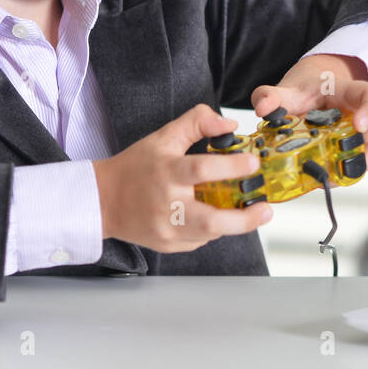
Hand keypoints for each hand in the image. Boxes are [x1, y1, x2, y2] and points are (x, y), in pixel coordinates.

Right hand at [92, 104, 272, 251]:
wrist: (101, 201)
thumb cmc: (135, 167)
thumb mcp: (163, 137)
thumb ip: (197, 123)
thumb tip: (229, 125)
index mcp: (166, 173)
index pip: (202, 170)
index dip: (231, 167)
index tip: (253, 162)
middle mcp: (167, 206)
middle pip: (211, 221)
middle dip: (244, 219)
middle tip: (266, 209)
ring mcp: (166, 230)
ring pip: (210, 234)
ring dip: (234, 224)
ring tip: (253, 212)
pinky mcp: (167, 245)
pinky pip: (199, 240)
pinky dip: (213, 230)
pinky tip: (217, 216)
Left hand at [248, 54, 367, 170]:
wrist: (309, 97)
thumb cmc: (305, 92)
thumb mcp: (288, 89)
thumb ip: (271, 95)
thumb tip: (263, 109)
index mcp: (348, 93)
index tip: (360, 124)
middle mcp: (359, 116)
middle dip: (366, 156)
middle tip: (341, 169)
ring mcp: (358, 137)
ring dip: (350, 172)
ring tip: (325, 180)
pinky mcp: (349, 153)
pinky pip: (352, 168)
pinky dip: (337, 177)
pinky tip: (316, 180)